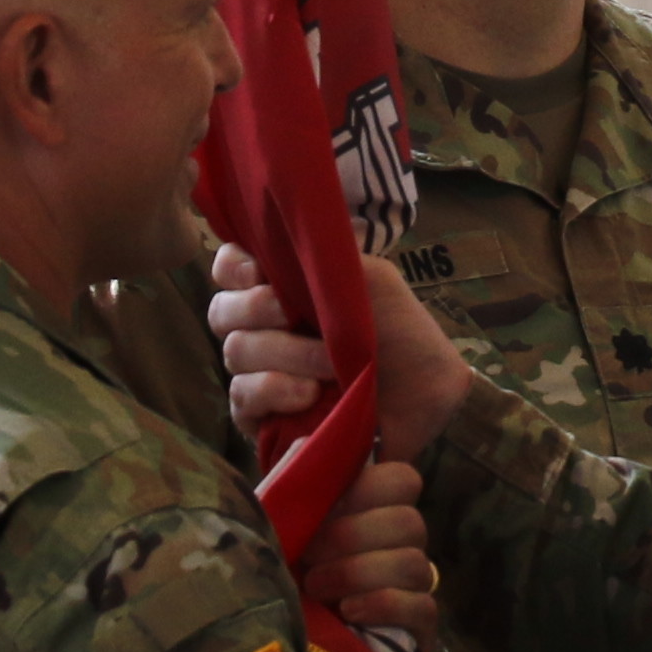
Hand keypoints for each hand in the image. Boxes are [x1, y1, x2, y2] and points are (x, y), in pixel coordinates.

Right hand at [210, 243, 479, 458]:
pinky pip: (242, 399)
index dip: (233, 266)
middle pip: (222, 311)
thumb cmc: (402, 334)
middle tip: (294, 316)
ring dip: (284, 353)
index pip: (229, 267)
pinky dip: (273, 390)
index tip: (257, 272)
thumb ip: (326, 256)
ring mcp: (259, 373)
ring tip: (329, 364)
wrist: (429, 397)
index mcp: (284, 289)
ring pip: (235, 353)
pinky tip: (308, 395)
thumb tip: (280, 234)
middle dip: (257, 309)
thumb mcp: (373, 281)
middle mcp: (264, 328)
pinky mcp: (262, 418)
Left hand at [300, 456, 435, 641]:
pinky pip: (421, 607)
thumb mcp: (284, 530)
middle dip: (350, 537)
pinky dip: (382, 605)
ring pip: (412, 564)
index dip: (368, 490)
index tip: (324, 509)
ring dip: (357, 572)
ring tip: (315, 586)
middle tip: (307, 555)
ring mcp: (416, 584)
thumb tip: (303, 456)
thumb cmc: (287, 572)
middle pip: (408, 522)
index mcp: (378, 510)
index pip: (403, 481)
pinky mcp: (419, 625)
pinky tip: (348, 611)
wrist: (288, 634)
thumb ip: (298, 495)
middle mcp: (405, 543)